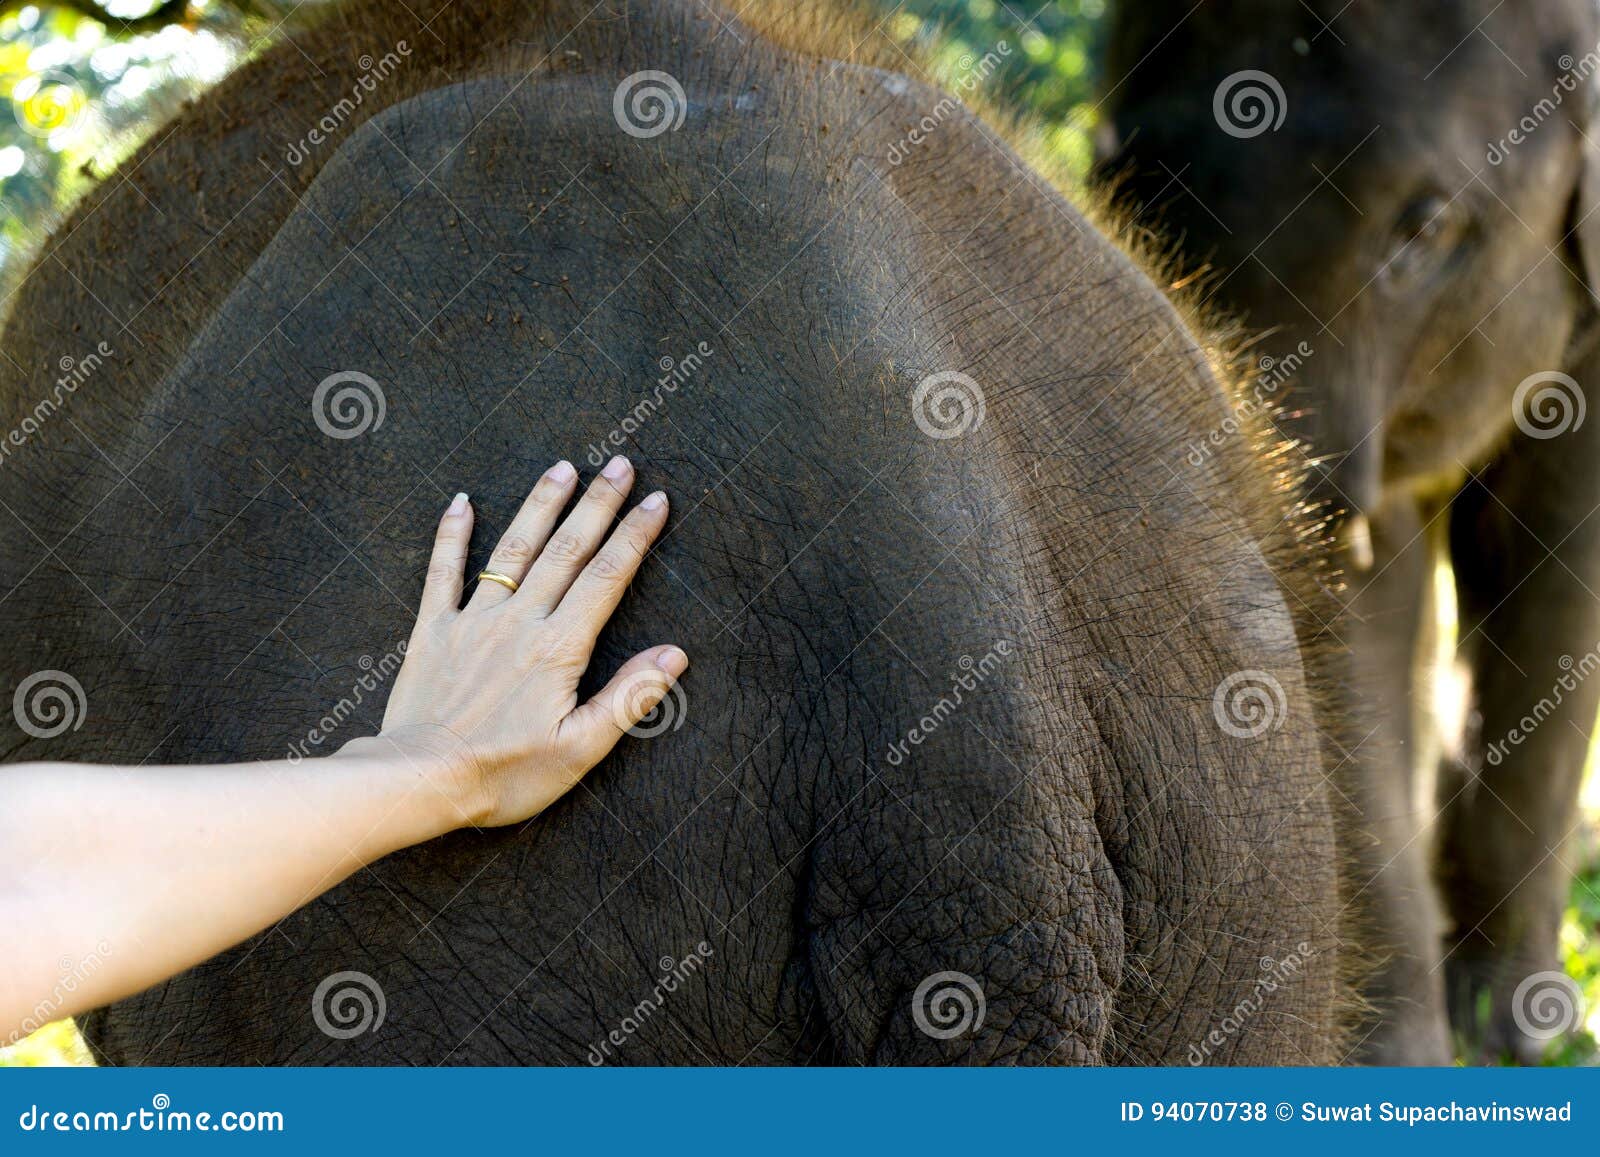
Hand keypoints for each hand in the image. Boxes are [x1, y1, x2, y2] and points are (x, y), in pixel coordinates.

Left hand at [371, 455, 685, 827]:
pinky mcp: (433, 632)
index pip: (607, 578)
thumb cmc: (504, 774)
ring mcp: (473, 621)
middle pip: (567, 550)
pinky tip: (462, 502)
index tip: (656, 500)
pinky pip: (443, 572)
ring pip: (514, 550)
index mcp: (559, 649)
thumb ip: (628, 697)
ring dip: (540, 505)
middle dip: (597, 504)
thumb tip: (674, 654)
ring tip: (562, 468)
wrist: (419, 780)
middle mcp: (519, 622)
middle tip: (620, 463)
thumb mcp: (580, 749)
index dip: (634, 536)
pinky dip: (452, 534)